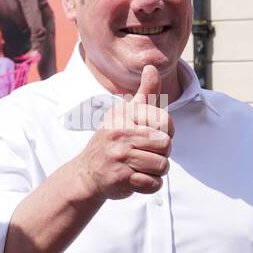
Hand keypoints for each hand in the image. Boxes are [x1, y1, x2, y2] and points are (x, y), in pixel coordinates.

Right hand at [74, 65, 174, 200]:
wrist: (86, 173)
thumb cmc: (112, 141)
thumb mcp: (125, 115)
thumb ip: (144, 93)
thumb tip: (152, 67)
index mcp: (124, 115)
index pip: (165, 122)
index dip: (166, 132)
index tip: (152, 136)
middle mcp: (120, 132)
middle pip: (166, 145)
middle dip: (162, 154)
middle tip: (145, 155)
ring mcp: (119, 156)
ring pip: (162, 166)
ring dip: (156, 171)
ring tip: (141, 167)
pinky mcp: (120, 178)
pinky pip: (153, 184)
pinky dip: (150, 186)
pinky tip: (137, 180)